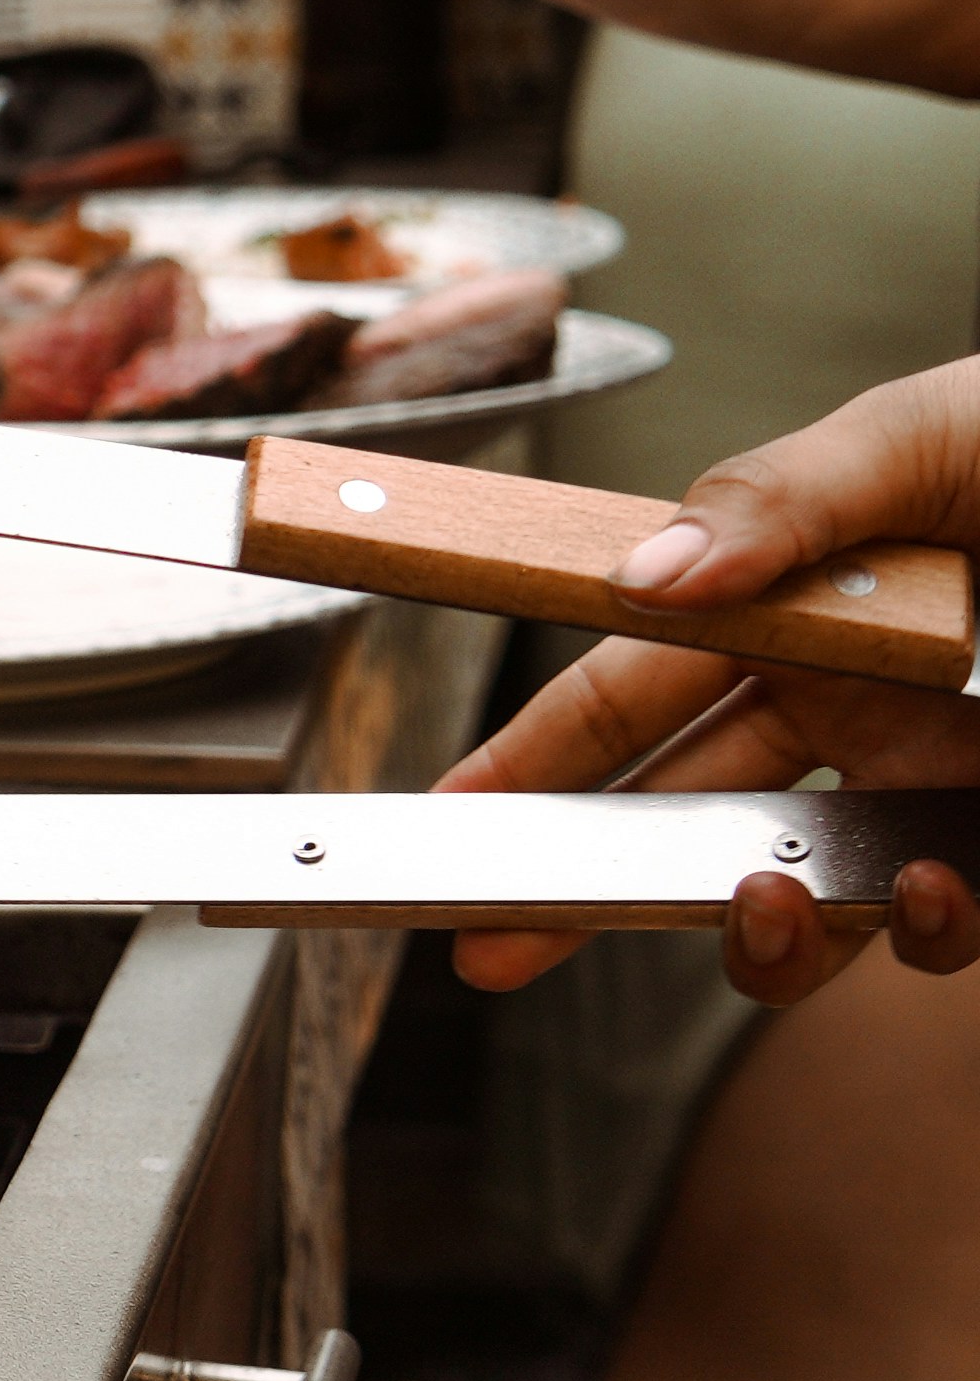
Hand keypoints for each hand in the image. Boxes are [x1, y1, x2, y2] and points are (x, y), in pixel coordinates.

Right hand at [445, 356, 979, 1002]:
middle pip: (682, 817)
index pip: (630, 691)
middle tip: (497, 947)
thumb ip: (776, 502)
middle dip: (585, 890)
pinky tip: (928, 888)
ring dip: (763, 932)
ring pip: (805, 898)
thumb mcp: (927, 433)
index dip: (532, 757)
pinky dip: (924, 926)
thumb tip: (645, 580)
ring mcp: (935, 778)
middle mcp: (855, 707)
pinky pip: (944, 922)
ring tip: (761, 909)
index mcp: (801, 607)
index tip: (450, 819)